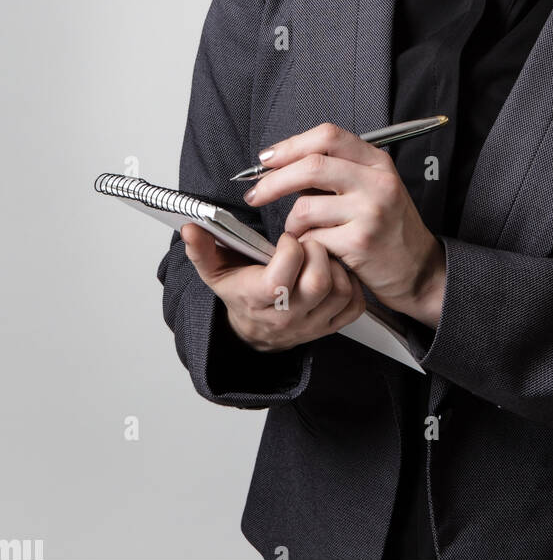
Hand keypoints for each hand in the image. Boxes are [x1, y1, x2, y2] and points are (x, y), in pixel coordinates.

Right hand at [180, 222, 365, 351]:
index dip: (289, 249)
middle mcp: (287, 318)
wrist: (252, 332)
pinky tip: (336, 271)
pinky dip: (351, 284)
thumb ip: (202, 249)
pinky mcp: (330, 327)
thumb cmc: (239, 292)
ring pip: (340, 290)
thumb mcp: (215, 271)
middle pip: (318, 282)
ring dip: (337, 265)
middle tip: (309, 242)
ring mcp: (311, 325)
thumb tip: (190, 227)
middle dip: (318, 252)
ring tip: (321, 255)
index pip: (281, 278)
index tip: (286, 238)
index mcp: (258, 300)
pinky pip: (354, 305)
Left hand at [242, 122, 446, 326]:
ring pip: (304, 208)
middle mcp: (377, 182)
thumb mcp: (374, 187)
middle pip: (311, 166)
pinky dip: (304, 246)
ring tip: (301, 233)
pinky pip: (311, 239)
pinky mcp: (360, 243)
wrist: (418, 269)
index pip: (328, 136)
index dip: (291, 145)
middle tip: (255, 195)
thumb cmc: (388, 227)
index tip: (267, 158)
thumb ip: (337, 171)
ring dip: (291, 224)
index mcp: (377, 162)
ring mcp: (370, 212)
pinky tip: (315, 250)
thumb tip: (280, 165)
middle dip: (273, 181)